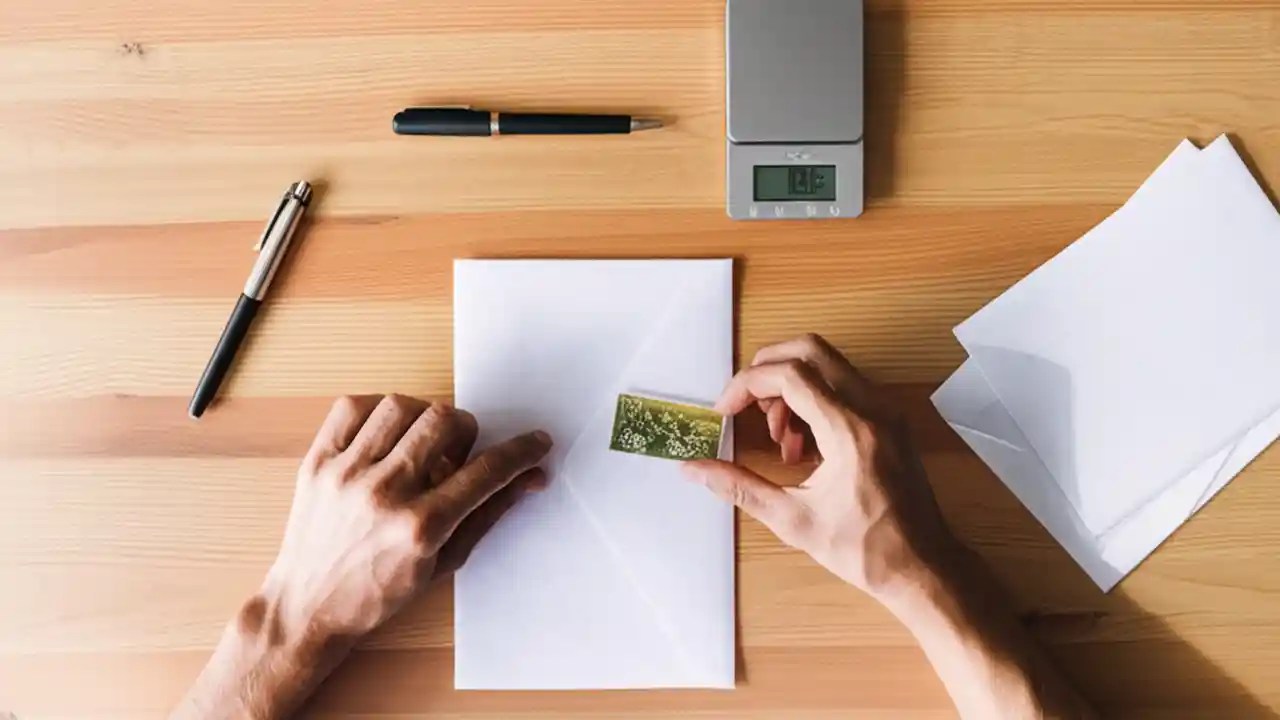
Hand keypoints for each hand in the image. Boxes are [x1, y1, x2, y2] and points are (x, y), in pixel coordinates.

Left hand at [173, 395, 551, 719]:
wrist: (307, 607)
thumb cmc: (378, 593)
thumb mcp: (445, 562)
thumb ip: (489, 513)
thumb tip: (530, 478)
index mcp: (420, 527)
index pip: (486, 471)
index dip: (520, 452)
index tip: (535, 442)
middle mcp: (383, 494)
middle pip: (444, 422)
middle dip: (466, 432)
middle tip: (459, 453)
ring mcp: (346, 474)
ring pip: (401, 406)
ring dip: (423, 417)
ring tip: (421, 443)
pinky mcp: (317, 462)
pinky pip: (352, 407)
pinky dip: (377, 411)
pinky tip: (387, 434)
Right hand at [683, 334, 954, 596]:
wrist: (923, 567)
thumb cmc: (863, 550)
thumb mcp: (792, 521)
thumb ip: (739, 486)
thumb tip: (694, 470)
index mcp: (849, 431)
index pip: (789, 375)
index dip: (747, 385)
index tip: (725, 412)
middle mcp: (873, 408)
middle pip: (810, 351)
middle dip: (767, 370)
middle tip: (746, 407)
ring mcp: (887, 410)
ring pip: (827, 366)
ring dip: (791, 390)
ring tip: (781, 442)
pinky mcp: (891, 420)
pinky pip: (845, 387)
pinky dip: (815, 401)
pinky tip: (805, 448)